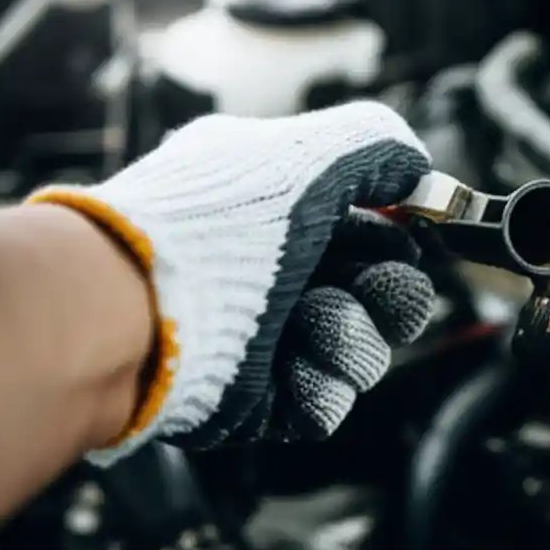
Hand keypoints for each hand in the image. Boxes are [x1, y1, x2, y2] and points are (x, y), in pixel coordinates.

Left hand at [28, 101, 432, 463]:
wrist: (131, 312)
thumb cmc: (213, 224)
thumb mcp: (307, 152)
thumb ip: (377, 145)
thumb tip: (416, 167)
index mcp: (277, 209)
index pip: (367, 226)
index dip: (401, 234)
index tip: (418, 232)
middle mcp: (272, 272)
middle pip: (378, 295)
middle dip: (390, 294)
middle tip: (375, 289)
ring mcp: (263, 338)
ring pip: (359, 352)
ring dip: (351, 336)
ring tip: (313, 324)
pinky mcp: (256, 399)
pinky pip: (325, 404)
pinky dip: (318, 385)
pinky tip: (291, 365)